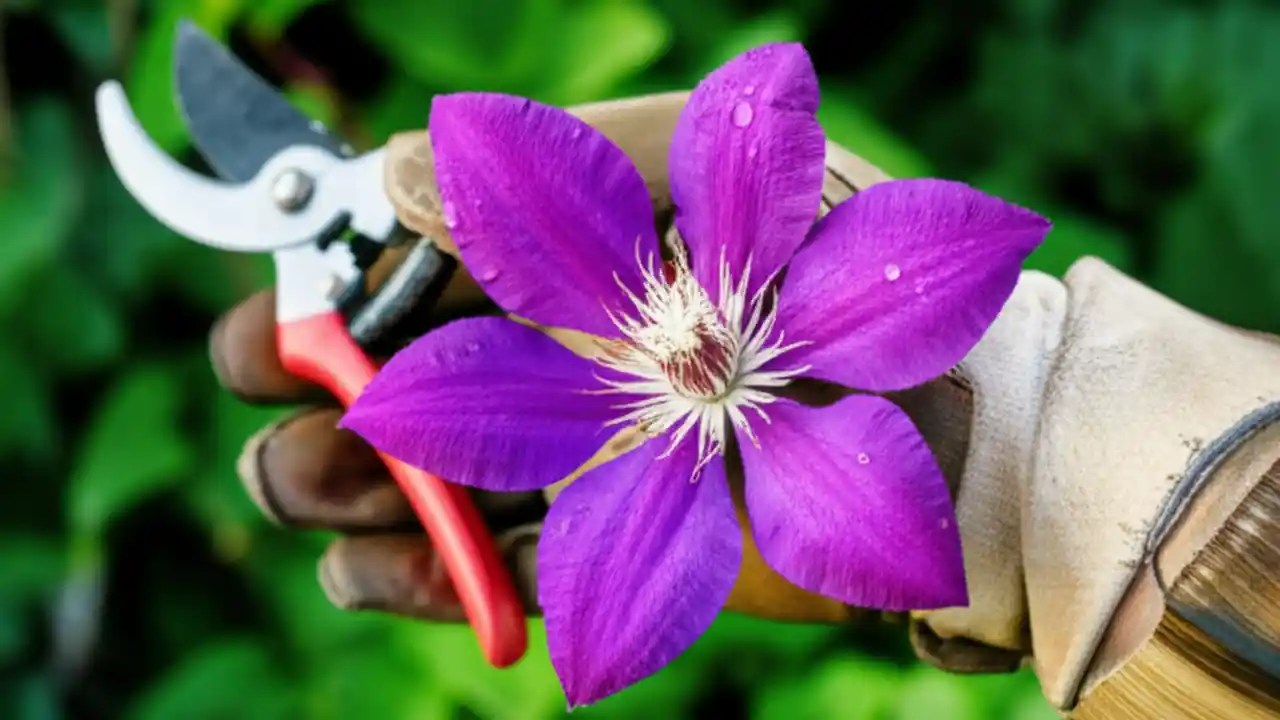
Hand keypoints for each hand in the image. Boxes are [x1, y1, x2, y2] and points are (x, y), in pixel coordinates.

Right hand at [206, 94, 953, 626]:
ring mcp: (544, 462)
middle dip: (300, 380)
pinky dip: (401, 577)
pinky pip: (453, 578)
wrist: (939, 418)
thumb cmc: (834, 263)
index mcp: (534, 260)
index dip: (316, 277)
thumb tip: (390, 174)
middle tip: (298, 385)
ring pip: (378, 485)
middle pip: (356, 375)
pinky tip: (384, 559)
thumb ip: (555, 152)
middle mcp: (525, 359)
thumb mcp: (707, 157)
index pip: (381, 261)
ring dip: (328, 485)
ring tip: (341, 485)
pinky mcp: (577, 552)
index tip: (299, 300)